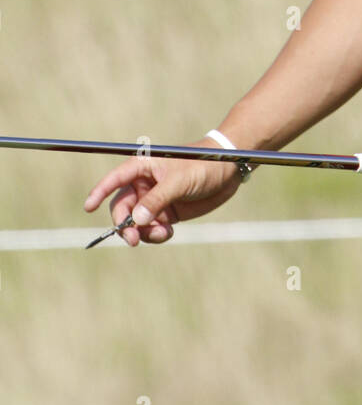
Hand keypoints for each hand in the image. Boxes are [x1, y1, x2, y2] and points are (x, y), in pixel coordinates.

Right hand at [83, 139, 243, 246]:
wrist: (231, 169)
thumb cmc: (204, 165)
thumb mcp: (180, 181)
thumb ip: (157, 200)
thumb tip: (135, 221)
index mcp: (143, 168)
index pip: (114, 180)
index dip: (99, 192)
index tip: (88, 207)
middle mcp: (145, 184)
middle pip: (122, 208)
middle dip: (124, 224)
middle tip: (133, 239)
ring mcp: (156, 200)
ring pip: (136, 222)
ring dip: (142, 232)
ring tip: (161, 234)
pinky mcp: (167, 213)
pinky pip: (152, 229)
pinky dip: (155, 235)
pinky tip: (168, 233)